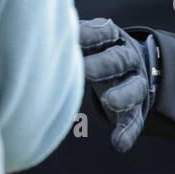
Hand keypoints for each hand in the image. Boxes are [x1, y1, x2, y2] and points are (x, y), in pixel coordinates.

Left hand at [79, 18, 159, 152]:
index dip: (92, 34)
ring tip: (110, 102)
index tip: (74, 37)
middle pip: (119, 60)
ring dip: (123, 95)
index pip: (105, 33)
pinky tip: (119, 144)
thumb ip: (72, 36)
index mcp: (113, 39)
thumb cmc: (96, 50)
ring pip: (134, 88)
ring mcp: (135, 83)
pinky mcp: (136, 108)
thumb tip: (38, 29)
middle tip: (86, 71)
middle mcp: (128, 60)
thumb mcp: (88, 38)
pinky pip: (134, 120)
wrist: (130, 66)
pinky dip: (128, 132)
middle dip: (103, 64)